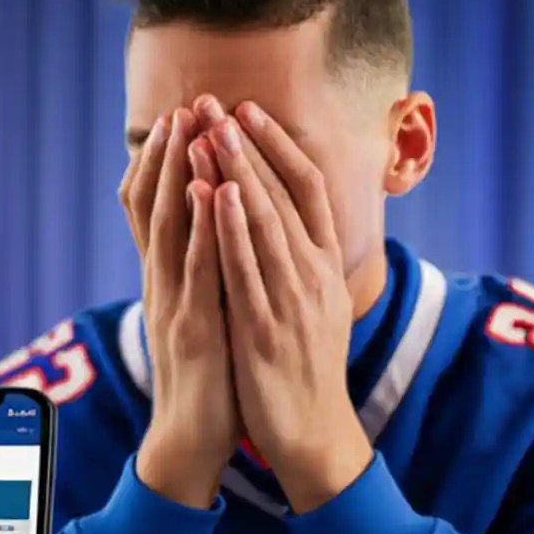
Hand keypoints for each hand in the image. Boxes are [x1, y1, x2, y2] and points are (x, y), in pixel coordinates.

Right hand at [121, 106, 242, 509]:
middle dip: (170, 153)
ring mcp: (174, 303)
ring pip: (172, 227)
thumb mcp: (197, 312)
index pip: (153, 209)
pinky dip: (203, 228)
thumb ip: (195, 272)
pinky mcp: (195, 328)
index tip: (177, 118)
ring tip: (190, 128)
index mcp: (166, 278)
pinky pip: (198, 269)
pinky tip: (211, 193)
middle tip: (183, 103)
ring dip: (181, 175)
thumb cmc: (203, 375)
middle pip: (157, 205)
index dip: (162, 163)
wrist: (189, 438)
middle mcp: (162, 282)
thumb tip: (207, 233)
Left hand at [203, 101, 373, 513]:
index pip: (304, 189)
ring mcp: (289, 299)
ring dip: (237, 172)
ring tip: (212, 129)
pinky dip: (232, 228)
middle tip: (217, 101)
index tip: (247, 108)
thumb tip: (276, 218)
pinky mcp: (263, 327)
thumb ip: (295, 259)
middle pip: (282, 195)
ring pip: (264, 222)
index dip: (276, 146)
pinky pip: (246, 269)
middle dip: (248, 145)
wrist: (312, 432)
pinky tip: (215, 193)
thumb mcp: (307, 301)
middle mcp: (311, 273)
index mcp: (321, 264)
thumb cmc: (301, 364)